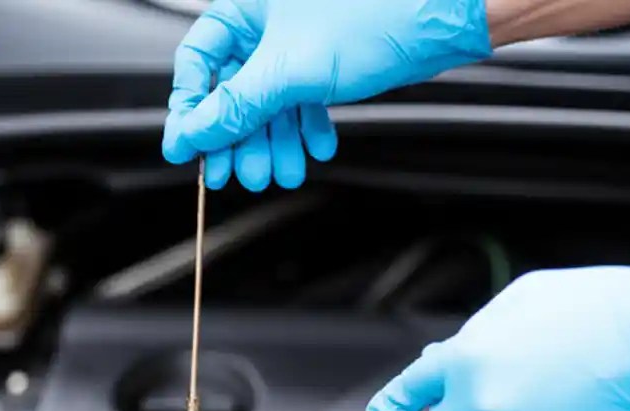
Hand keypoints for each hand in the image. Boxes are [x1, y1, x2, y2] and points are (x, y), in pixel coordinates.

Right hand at [162, 0, 492, 190]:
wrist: (439, 18)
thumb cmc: (372, 18)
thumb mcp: (289, 72)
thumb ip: (235, 107)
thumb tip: (190, 136)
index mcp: (244, 7)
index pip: (196, 63)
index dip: (191, 111)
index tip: (190, 151)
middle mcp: (266, 22)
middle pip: (232, 89)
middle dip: (240, 138)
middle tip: (241, 175)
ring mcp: (296, 43)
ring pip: (270, 101)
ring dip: (274, 142)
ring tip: (283, 172)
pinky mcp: (324, 61)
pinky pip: (301, 100)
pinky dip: (307, 128)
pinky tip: (318, 148)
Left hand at [365, 261, 629, 410]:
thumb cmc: (611, 315)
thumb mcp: (530, 298)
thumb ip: (480, 333)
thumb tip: (452, 355)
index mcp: (470, 357)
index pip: (416, 387)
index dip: (396, 403)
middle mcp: (483, 406)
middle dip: (479, 407)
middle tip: (528, 385)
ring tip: (568, 396)